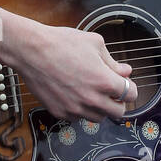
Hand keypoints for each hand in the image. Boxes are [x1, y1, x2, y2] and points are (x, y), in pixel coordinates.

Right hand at [3, 19, 137, 121]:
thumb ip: (112, 62)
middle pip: (118, 112)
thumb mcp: (94, 44)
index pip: (130, 94)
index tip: (124, 83)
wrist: (31, 50)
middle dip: (118, 101)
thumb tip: (125, 71)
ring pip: (98, 118)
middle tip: (110, 90)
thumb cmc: (61, 42)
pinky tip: (74, 94)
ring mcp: (75, 108)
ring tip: (91, 91)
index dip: (129, 87)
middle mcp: (91, 99)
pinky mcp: (59, 112)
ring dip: (100, 107)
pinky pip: (77, 117)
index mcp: (104, 81)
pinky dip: (80, 109)